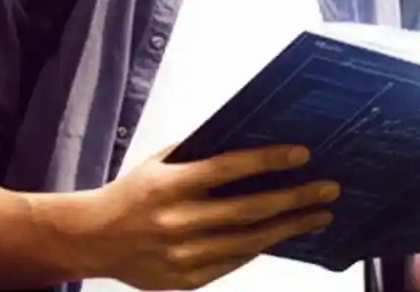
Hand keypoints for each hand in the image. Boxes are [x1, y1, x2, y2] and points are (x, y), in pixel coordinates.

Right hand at [74, 144, 336, 289]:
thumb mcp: (163, 163)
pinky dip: (260, 247)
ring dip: (289, 227)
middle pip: (249, 210)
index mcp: (171, 185)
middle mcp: (177, 221)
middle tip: (328, 190)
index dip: (269, 160)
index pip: (229, 168)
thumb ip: (203, 154)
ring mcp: (182, 255)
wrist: (91, 239)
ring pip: (248, 242)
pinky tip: (282, 234)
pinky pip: (234, 262)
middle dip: (295, 199)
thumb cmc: (133, 193)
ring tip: (318, 215)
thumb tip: (255, 140)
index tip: (302, 154)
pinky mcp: (185, 279)